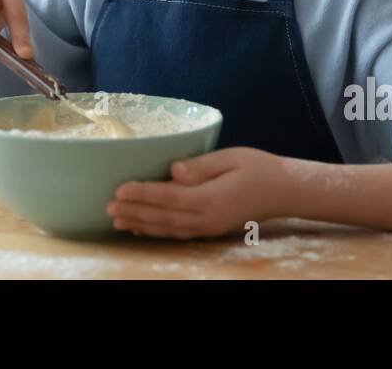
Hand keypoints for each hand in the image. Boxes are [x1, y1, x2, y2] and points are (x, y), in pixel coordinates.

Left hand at [107, 148, 284, 238]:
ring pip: (167, 229)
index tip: (119, 189)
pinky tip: (141, 228)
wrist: (284, 191)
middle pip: (163, 217)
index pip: (169, 198)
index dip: (142, 194)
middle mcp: (207, 218)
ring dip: (140, 225)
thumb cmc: (259, 168)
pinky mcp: (210, 229)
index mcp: (212, 199)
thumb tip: (174, 170)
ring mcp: (209, 228)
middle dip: (134, 212)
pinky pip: (178, 233)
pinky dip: (156, 232)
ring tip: (116, 220)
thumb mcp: (232, 158)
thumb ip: (201, 166)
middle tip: (107, 207)